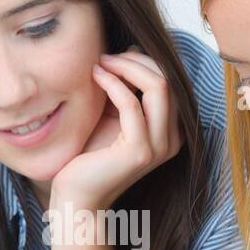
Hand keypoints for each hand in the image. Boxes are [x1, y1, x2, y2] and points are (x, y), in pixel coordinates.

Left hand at [49, 47, 181, 211]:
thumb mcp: (112, 116)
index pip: (169, 82)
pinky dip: (114, 83)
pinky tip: (96, 76)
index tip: (113, 57)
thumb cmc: (89, 157)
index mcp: (169, 132)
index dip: (143, 62)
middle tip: (105, 56)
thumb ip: (124, 91)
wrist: (77, 196)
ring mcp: (158, 147)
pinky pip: (132, 104)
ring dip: (126, 67)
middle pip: (167, 80)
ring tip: (100, 63)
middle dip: (136, 60)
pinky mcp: (139, 151)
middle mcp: (171, 140)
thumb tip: (129, 53)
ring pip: (158, 87)